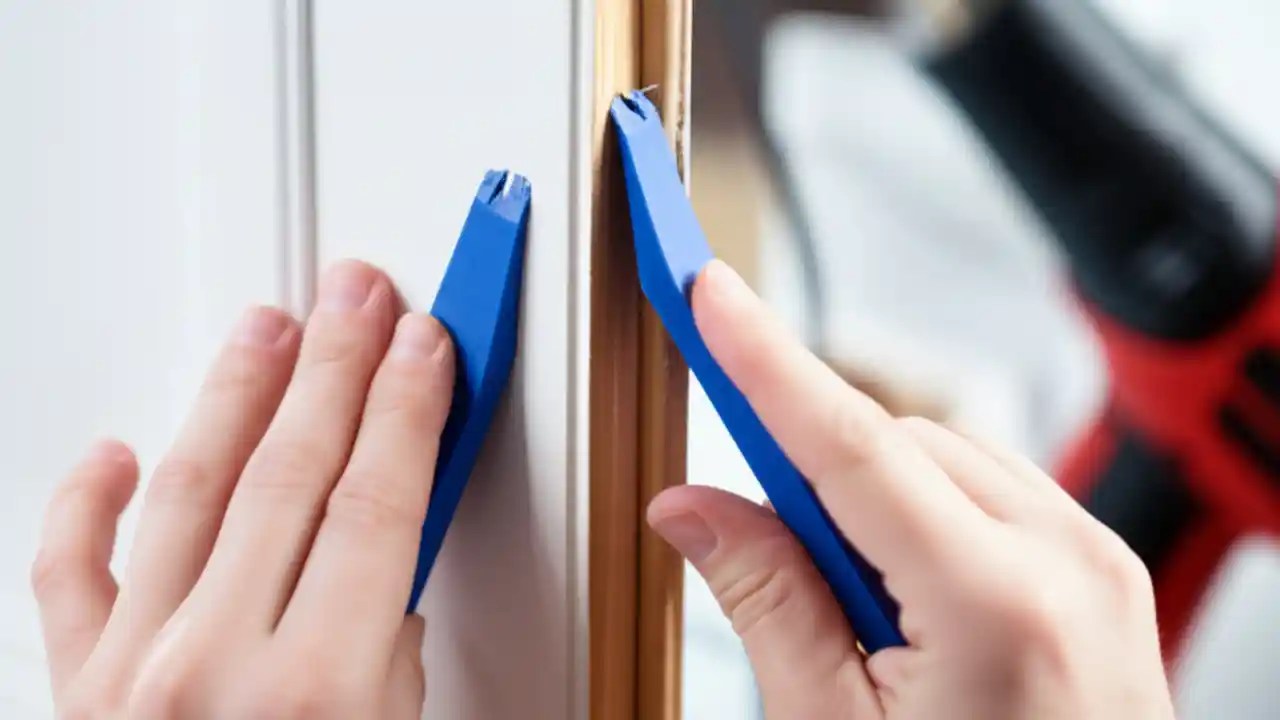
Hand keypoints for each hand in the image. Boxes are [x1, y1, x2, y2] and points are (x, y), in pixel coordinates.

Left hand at [32, 261, 453, 718]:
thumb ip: (388, 669)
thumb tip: (381, 592)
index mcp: (315, 693)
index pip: (375, 506)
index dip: (405, 409)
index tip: (422, 349)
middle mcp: (213, 670)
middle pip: (289, 474)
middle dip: (336, 369)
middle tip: (356, 298)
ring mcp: (134, 672)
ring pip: (190, 490)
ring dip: (238, 395)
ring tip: (269, 330)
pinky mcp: (77, 689)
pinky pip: (70, 572)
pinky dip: (89, 501)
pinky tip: (118, 451)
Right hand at [649, 261, 1174, 719]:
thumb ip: (763, 598)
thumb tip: (693, 509)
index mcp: (995, 604)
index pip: (849, 444)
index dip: (763, 360)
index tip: (710, 291)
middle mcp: (1065, 562)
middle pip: (898, 446)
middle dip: (812, 469)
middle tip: (749, 522)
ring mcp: (1095, 564)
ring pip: (944, 461)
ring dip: (870, 497)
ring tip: (848, 606)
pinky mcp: (1101, 573)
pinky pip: (992, 494)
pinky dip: (926, 514)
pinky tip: (902, 594)